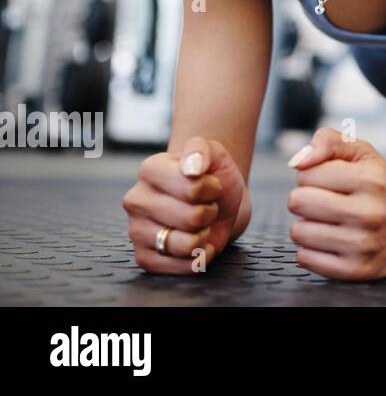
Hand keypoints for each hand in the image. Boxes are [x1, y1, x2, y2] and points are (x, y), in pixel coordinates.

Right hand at [123, 136, 247, 273]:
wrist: (217, 199)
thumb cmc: (212, 175)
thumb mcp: (213, 151)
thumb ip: (201, 149)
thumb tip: (192, 168)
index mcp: (149, 170)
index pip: (193, 188)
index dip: (213, 188)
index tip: (211, 183)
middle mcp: (136, 200)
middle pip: (192, 218)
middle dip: (210, 212)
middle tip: (206, 205)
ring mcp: (137, 231)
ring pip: (186, 244)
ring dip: (205, 235)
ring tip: (200, 224)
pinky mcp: (145, 257)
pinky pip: (182, 266)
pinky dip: (201, 256)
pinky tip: (199, 243)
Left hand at [286, 127, 385, 280]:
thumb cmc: (380, 186)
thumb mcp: (362, 153)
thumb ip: (328, 141)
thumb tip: (298, 161)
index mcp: (371, 179)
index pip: (305, 174)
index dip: (312, 175)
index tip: (330, 182)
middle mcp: (369, 212)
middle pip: (297, 202)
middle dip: (305, 199)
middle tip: (326, 202)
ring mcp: (363, 244)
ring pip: (298, 232)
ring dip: (308, 225)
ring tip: (330, 222)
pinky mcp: (355, 270)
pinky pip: (305, 258)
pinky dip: (311, 249)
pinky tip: (331, 241)